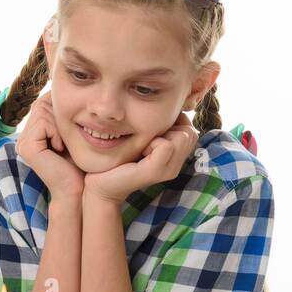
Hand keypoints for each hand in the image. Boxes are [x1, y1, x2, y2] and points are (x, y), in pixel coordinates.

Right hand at [18, 90, 84, 200]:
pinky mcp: (26, 147)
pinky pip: (43, 122)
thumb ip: (65, 113)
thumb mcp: (73, 132)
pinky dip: (56, 132)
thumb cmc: (80, 164)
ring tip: (64, 146)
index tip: (73, 130)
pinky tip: (59, 149)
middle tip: (67, 140)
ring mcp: (22, 142)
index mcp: (33, 132)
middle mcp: (25, 136)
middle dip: (62, 116)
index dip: (63, 107)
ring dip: (60, 125)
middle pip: (44, 103)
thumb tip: (63, 86)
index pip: (46, 101)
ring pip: (44, 110)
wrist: (78, 189)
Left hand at [84, 112, 199, 203]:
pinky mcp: (155, 172)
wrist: (101, 184)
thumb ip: (159, 128)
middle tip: (147, 140)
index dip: (174, 123)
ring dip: (160, 134)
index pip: (191, 130)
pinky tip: (140, 151)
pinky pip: (167, 145)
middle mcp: (175, 166)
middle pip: (189, 132)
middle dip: (169, 128)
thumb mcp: (143, 140)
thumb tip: (171, 107)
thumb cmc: (119, 159)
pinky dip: (152, 142)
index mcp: (175, 158)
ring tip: (143, 146)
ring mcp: (168, 171)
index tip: (152, 133)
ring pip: (182, 136)